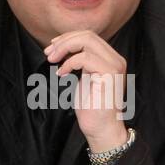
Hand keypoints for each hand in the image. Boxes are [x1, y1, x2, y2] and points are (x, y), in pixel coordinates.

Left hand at [43, 29, 128, 151]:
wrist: (100, 129)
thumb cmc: (91, 107)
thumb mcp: (84, 77)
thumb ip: (80, 61)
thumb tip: (62, 46)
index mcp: (110, 58)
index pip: (89, 36)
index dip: (68, 38)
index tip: (51, 48)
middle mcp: (116, 59)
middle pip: (88, 35)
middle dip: (64, 41)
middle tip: (48, 54)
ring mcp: (114, 66)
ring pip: (87, 41)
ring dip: (64, 48)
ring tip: (52, 60)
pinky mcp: (109, 75)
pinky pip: (85, 58)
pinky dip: (69, 63)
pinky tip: (62, 74)